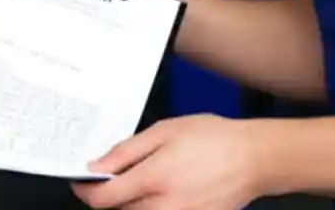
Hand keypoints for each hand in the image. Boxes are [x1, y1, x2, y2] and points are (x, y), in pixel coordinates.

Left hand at [72, 115, 274, 209]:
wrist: (255, 159)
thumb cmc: (213, 139)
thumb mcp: (164, 132)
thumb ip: (126, 152)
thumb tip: (96, 168)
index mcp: (154, 179)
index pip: (103, 199)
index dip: (85, 191)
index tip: (80, 181)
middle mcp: (164, 207)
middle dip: (110, 194)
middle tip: (118, 173)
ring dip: (132, 202)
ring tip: (148, 178)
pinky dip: (153, 207)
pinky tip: (165, 188)